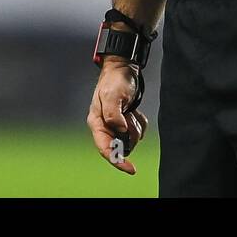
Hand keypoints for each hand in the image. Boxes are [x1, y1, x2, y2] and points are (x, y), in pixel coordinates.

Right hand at [87, 59, 148, 174]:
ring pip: (131, 138)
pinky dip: (140, 122)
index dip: (117, 161)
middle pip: (121, 145)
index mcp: (97, 123)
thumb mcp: (112, 96)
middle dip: (130, 135)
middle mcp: (105, 126)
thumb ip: (113, 115)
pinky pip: (138, 130)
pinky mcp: (125, 121)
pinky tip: (135, 111)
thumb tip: (119, 132)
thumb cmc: (115, 80)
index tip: (131, 169)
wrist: (124, 67)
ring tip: (131, 110)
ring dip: (135, 126)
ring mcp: (115, 124)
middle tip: (130, 116)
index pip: (105, 149)